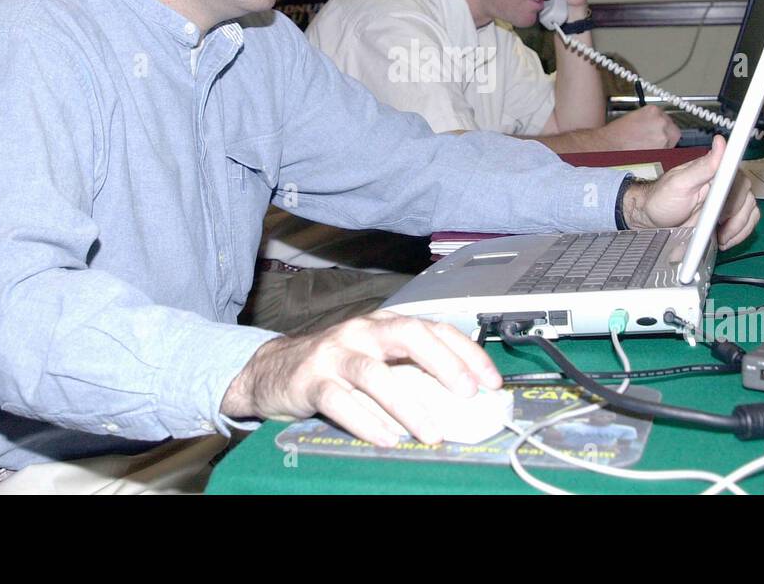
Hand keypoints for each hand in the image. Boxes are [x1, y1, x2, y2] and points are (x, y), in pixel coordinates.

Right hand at [220, 311, 502, 446]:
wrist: (273, 369)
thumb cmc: (335, 364)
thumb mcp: (376, 357)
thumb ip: (411, 369)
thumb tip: (463, 397)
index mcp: (385, 324)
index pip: (434, 329)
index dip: (466, 353)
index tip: (491, 381)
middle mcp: (362, 332)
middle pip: (408, 336)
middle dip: (443, 363)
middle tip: (466, 393)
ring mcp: (335, 354)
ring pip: (375, 374)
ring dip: (408, 405)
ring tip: (430, 432)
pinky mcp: (311, 381)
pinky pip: (340, 401)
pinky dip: (365, 421)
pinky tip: (386, 438)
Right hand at [600, 105, 680, 149]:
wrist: (608, 147)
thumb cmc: (615, 135)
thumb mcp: (634, 118)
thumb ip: (649, 120)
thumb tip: (655, 125)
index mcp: (653, 111)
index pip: (666, 118)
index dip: (662, 127)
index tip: (657, 131)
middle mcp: (661, 122)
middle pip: (672, 130)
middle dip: (666, 136)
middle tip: (654, 141)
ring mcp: (663, 137)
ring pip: (671, 143)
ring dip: (663, 146)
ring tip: (647, 148)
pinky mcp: (661, 151)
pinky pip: (665, 154)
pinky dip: (659, 155)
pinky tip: (647, 154)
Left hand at [623, 135, 758, 248]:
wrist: (654, 219)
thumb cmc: (663, 198)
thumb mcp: (679, 183)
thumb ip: (703, 166)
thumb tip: (720, 141)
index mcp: (716, 171)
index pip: (739, 179)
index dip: (737, 196)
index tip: (724, 213)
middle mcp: (726, 183)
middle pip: (747, 199)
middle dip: (735, 218)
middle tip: (716, 227)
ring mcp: (729, 200)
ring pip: (751, 212)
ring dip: (739, 228)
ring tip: (720, 238)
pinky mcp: (730, 217)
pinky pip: (748, 222)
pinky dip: (741, 233)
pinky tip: (725, 240)